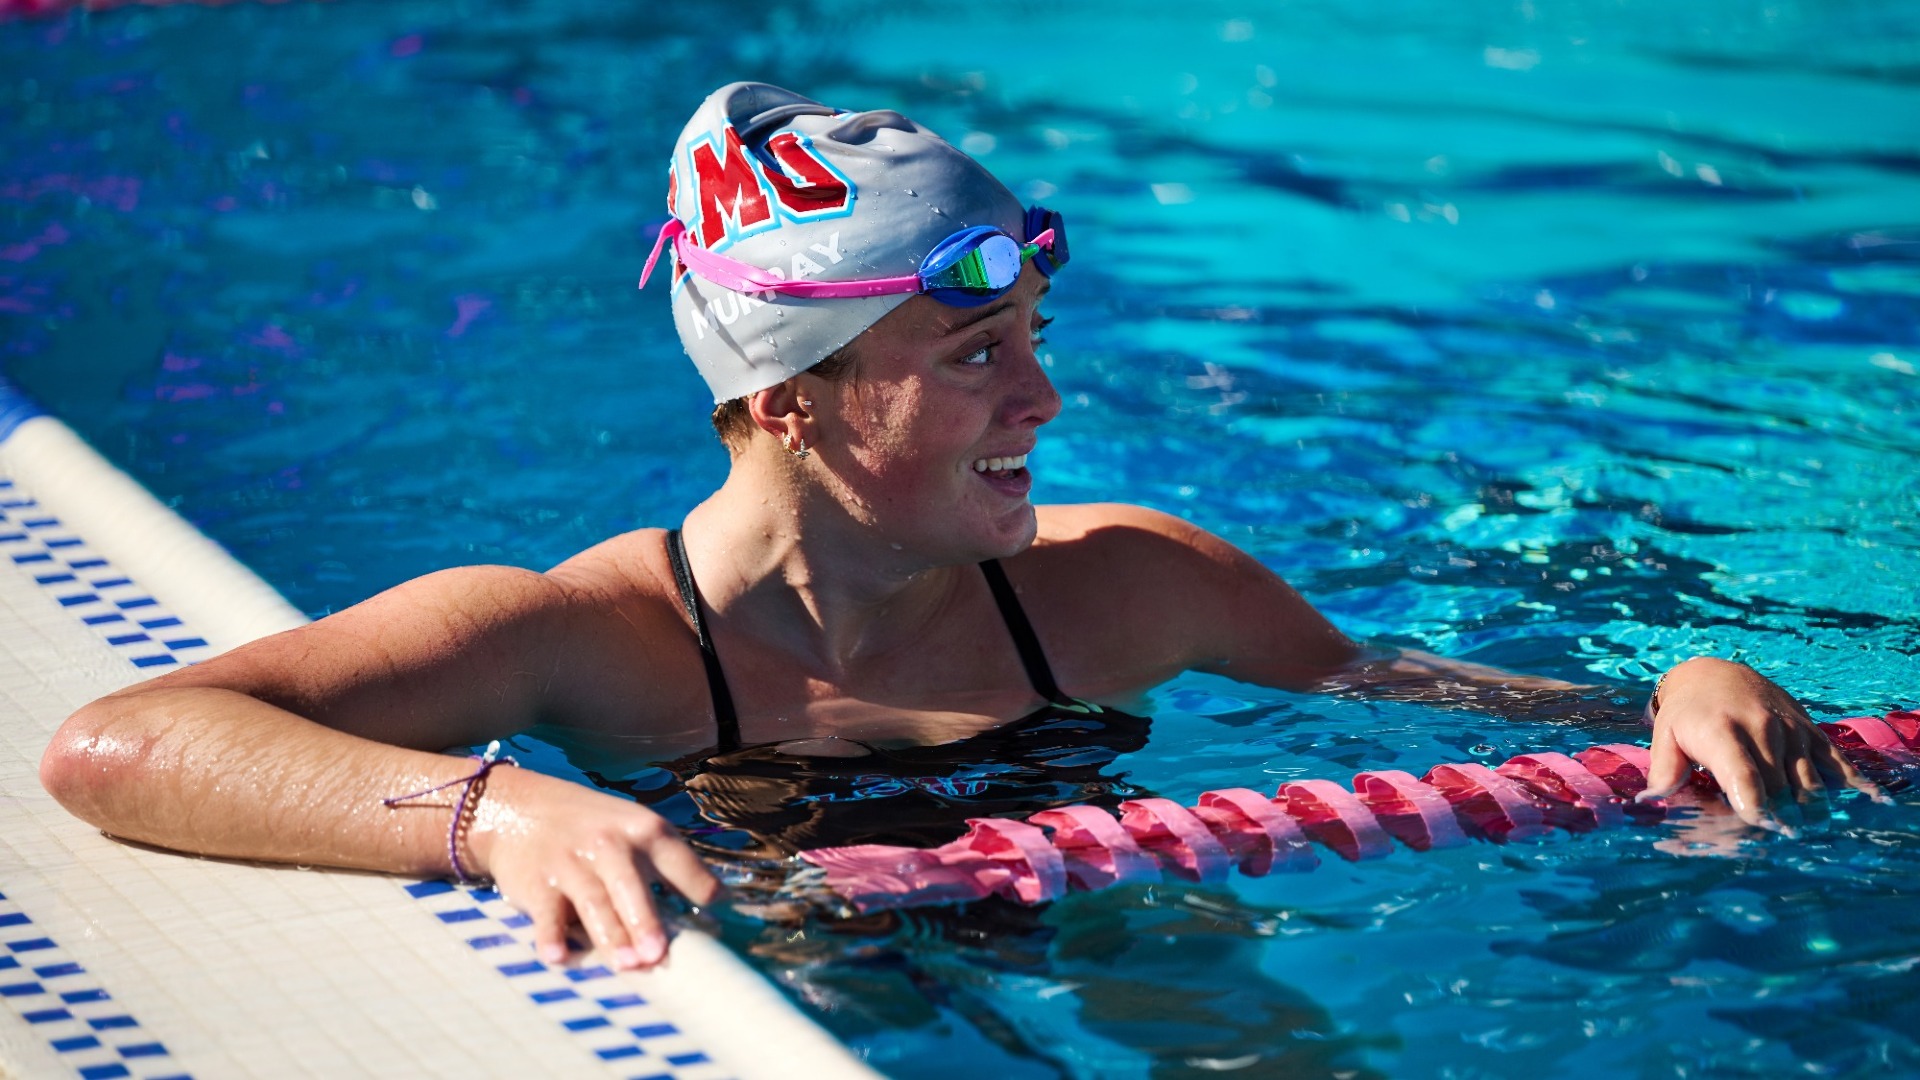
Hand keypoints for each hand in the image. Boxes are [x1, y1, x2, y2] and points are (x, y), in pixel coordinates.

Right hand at [469, 767, 721, 968]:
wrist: (519, 806)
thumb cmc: (591, 826)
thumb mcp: (632, 827)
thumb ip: (664, 866)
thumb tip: (714, 906)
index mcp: (644, 831)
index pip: (680, 863)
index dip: (701, 887)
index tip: (720, 912)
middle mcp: (609, 844)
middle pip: (630, 886)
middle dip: (644, 920)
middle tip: (657, 954)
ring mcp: (571, 863)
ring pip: (593, 902)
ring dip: (609, 934)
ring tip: (626, 964)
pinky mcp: (538, 883)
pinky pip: (546, 913)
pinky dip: (550, 935)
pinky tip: (558, 956)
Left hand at [1640, 657, 1884, 833]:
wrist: (1716, 674)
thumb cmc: (1687, 714)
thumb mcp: (1665, 736)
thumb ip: (1664, 771)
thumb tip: (1649, 803)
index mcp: (1723, 733)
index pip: (1745, 775)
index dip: (1755, 806)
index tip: (1761, 828)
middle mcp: (1762, 730)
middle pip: (1779, 787)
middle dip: (1781, 819)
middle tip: (1780, 844)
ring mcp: (1790, 731)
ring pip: (1809, 781)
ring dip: (1811, 811)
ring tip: (1809, 835)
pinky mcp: (1809, 732)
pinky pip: (1835, 760)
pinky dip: (1853, 782)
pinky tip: (1872, 800)